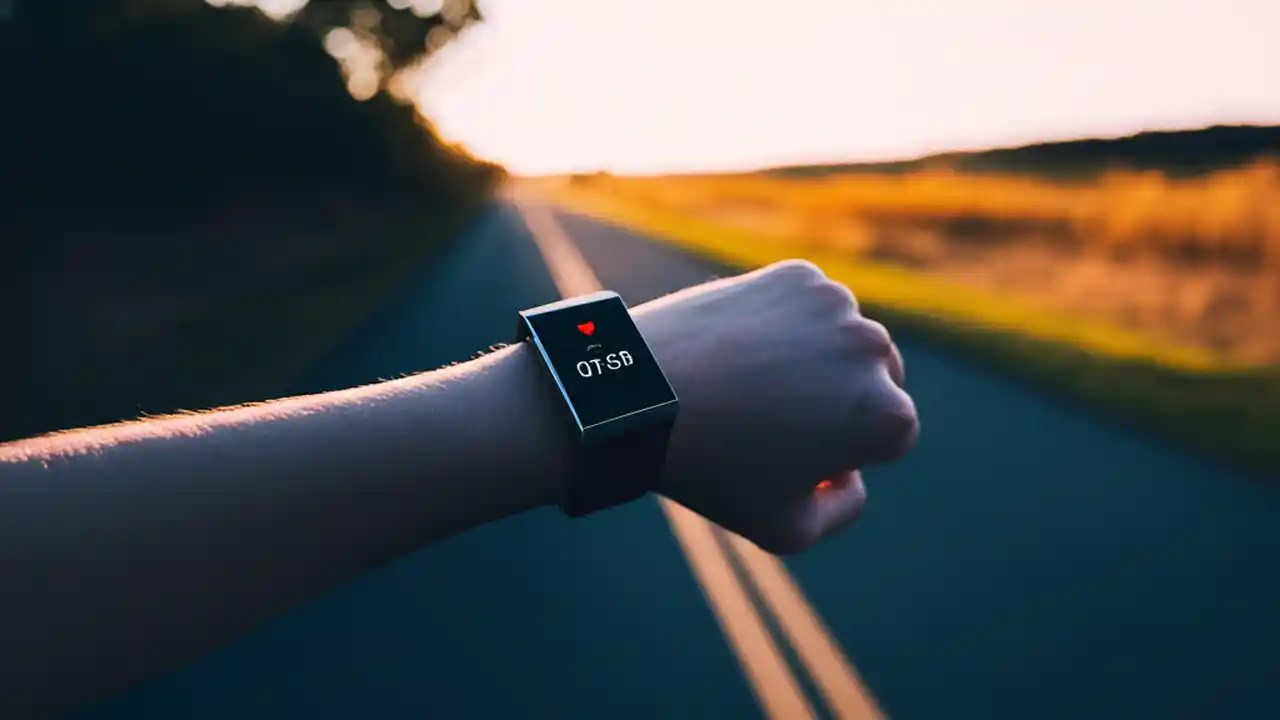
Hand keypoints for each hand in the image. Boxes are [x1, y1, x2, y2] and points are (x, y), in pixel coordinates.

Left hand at [634, 260, 917, 553]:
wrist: (639, 395)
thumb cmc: (714, 470)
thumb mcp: (787, 529)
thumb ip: (844, 509)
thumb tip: (854, 473)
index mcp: (887, 416)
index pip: (892, 438)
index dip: (845, 454)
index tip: (792, 458)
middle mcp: (874, 350)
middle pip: (877, 383)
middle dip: (842, 403)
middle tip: (773, 421)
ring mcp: (836, 305)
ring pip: (844, 341)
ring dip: (817, 360)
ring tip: (753, 385)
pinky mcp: (797, 275)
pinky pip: (809, 307)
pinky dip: (787, 325)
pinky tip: (742, 349)